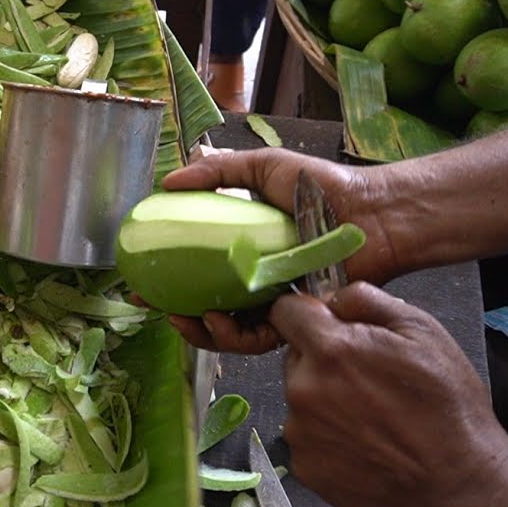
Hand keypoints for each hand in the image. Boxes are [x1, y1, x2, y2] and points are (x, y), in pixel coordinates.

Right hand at [163, 148, 400, 354]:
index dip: (166, 279)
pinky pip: (258, 338)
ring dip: (200, 332)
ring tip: (184, 319)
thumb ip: (216, 172)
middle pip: (207, 307)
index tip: (138, 280)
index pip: (198, 270)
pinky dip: (233, 335)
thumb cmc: (320, 185)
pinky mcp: (295, 320)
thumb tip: (166, 183)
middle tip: (150, 306)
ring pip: (229, 332)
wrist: (368, 212)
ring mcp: (274, 302)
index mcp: (244, 249)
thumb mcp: (262, 168)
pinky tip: (217, 320)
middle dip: (175, 315)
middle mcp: (256, 280)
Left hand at [268, 282, 507, 506]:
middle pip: (295, 356)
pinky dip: (329, 436)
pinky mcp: (305, 467)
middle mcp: (304, 390)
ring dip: (325, 399)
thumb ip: (367, 300)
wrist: (457, 483)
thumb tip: (334, 297)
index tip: (326, 324)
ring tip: (373, 416)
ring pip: (301, 397)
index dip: (308, 314)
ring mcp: (300, 432)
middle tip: (367, 377)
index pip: (285, 312)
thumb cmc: (448, 408)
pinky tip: (365, 442)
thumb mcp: (422, 330)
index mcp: (330, 350)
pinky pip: (307, 436)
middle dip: (323, 359)